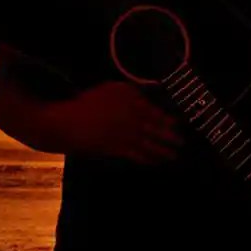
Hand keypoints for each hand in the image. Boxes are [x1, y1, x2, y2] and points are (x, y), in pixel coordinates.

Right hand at [55, 80, 184, 164]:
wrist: (67, 123)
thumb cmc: (87, 103)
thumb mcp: (111, 89)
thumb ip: (132, 92)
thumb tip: (148, 98)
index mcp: (132, 102)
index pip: (156, 112)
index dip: (169, 121)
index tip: (179, 125)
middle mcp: (132, 119)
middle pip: (157, 130)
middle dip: (171, 138)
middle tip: (182, 144)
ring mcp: (126, 135)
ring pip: (150, 144)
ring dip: (163, 151)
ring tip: (174, 156)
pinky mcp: (117, 149)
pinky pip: (138, 156)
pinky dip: (148, 159)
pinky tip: (156, 161)